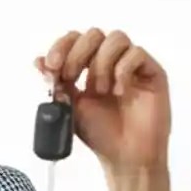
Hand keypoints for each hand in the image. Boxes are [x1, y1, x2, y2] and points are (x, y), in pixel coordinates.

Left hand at [35, 28, 170, 173]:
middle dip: (77, 53)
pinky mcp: (152, 72)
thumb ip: (55, 84)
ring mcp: (131, 65)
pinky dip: (123, 70)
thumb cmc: (101, 134)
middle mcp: (110, 62)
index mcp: (88, 67)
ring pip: (116, 39)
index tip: (51, 65)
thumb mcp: (69, 107)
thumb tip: (38, 61)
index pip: (74, 40)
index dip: (61, 47)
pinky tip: (119, 92)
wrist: (125, 156)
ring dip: (101, 64)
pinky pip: (137, 53)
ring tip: (99, 90)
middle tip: (71, 76)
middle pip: (93, 34)